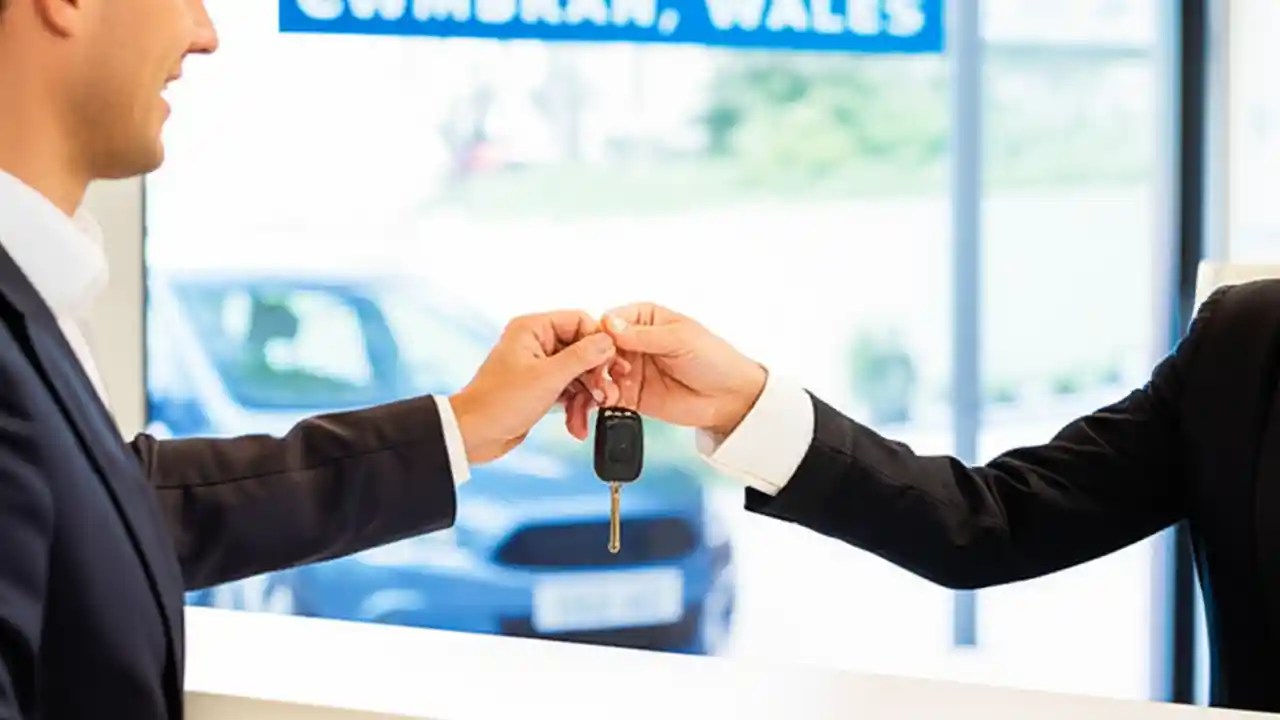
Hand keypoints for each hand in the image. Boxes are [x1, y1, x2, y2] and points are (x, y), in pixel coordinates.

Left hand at [449, 311, 620, 464]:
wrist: (475, 435)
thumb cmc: (498, 403)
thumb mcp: (548, 378)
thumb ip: (581, 357)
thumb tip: (607, 341)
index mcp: (532, 329)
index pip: (579, 321)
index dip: (598, 342)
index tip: (611, 363)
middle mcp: (535, 343)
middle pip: (582, 349)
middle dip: (595, 374)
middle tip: (606, 392)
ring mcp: (538, 366)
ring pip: (578, 373)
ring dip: (588, 395)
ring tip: (591, 412)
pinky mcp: (540, 387)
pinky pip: (569, 390)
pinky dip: (576, 406)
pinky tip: (577, 424)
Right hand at [600, 303, 766, 437]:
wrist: (730, 398)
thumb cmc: (714, 360)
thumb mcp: (681, 339)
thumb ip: (644, 334)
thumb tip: (611, 324)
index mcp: (645, 318)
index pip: (610, 320)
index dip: (601, 332)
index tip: (602, 344)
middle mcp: (633, 342)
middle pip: (598, 346)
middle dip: (594, 358)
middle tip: (603, 368)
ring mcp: (629, 368)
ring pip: (597, 371)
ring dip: (595, 378)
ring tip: (605, 386)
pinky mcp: (629, 395)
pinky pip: (605, 394)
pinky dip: (600, 397)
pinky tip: (607, 398)